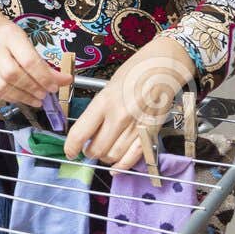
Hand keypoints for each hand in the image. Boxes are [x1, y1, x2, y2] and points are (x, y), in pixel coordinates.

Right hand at [0, 1, 60, 107]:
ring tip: (37, 100)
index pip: (28, 60)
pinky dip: (11, 97)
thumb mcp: (24, 39)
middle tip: (46, 94)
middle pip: (13, 74)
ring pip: (3, 85)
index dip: (44, 76)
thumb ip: (40, 60)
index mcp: (9, 35)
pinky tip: (23, 98)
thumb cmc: (5, 33)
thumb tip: (62, 79)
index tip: (55, 85)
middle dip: (33, 87)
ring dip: (23, 96)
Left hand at [64, 37, 196, 169]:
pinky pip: (134, 157)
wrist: (164, 66)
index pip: (81, 133)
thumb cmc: (135, 72)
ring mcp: (137, 126)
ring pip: (114, 155)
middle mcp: (120, 116)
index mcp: (105, 101)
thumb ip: (98, 111)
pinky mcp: (151, 132)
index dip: (71, 147)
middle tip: (89, 148)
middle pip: (97, 149)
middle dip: (90, 152)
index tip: (70, 152)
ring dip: (106, 157)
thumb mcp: (108, 87)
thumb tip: (87, 133)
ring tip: (105, 150)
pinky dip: (123, 165)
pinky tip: (115, 167)